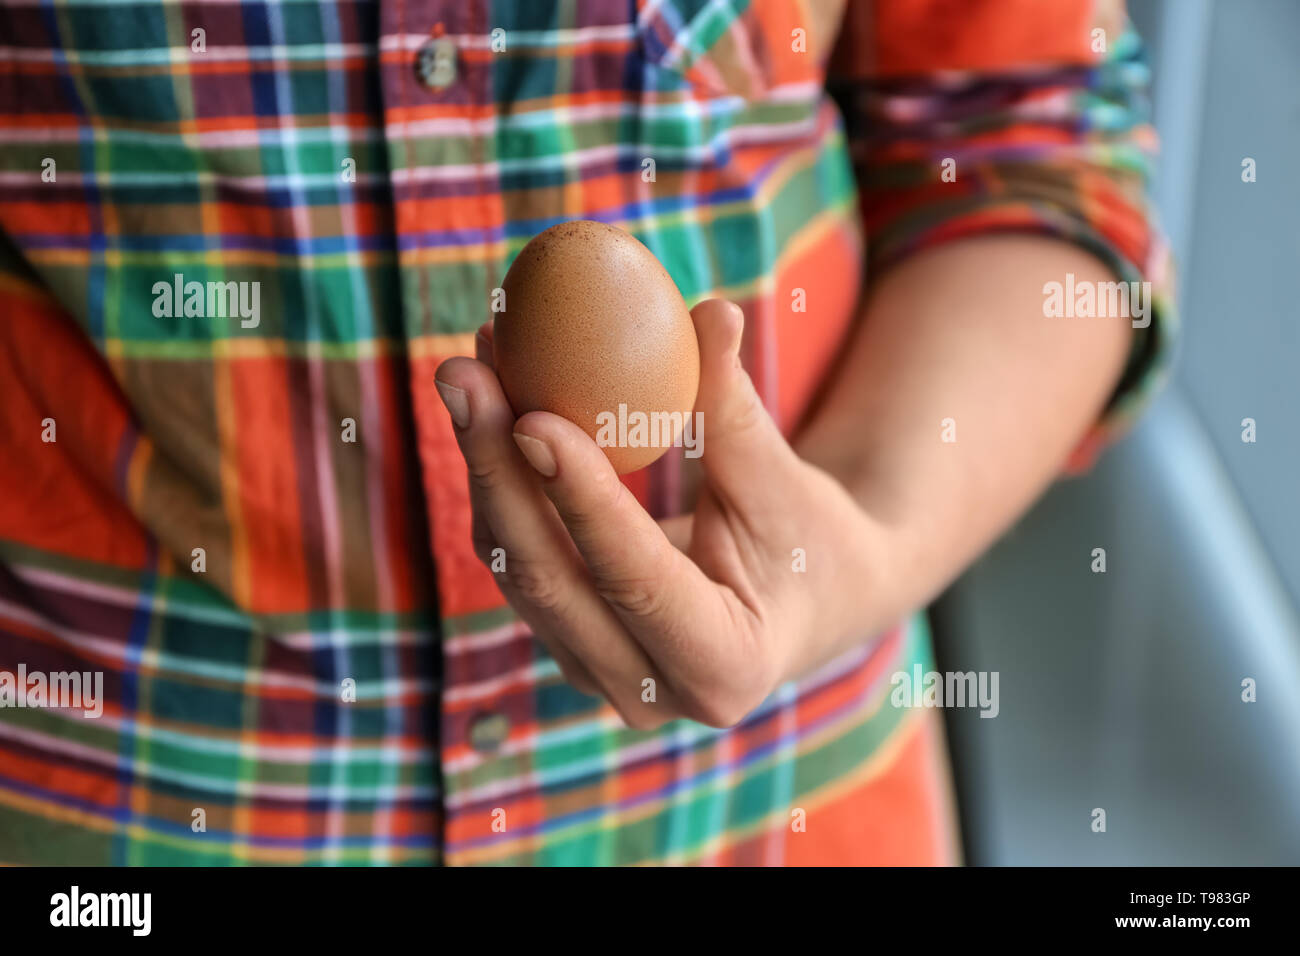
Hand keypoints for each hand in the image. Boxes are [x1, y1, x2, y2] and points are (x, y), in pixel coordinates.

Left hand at [433, 300, 892, 729]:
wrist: (805, 600)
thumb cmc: (809, 536)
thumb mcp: (783, 479)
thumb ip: (737, 408)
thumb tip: (711, 312)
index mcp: (723, 666)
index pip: (636, 580)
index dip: (581, 498)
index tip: (534, 414)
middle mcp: (649, 693)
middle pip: (548, 582)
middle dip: (495, 472)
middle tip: (463, 374)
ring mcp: (600, 676)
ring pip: (514, 570)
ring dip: (483, 467)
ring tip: (470, 368)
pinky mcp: (569, 643)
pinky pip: (515, 562)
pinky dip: (498, 482)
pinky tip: (487, 405)